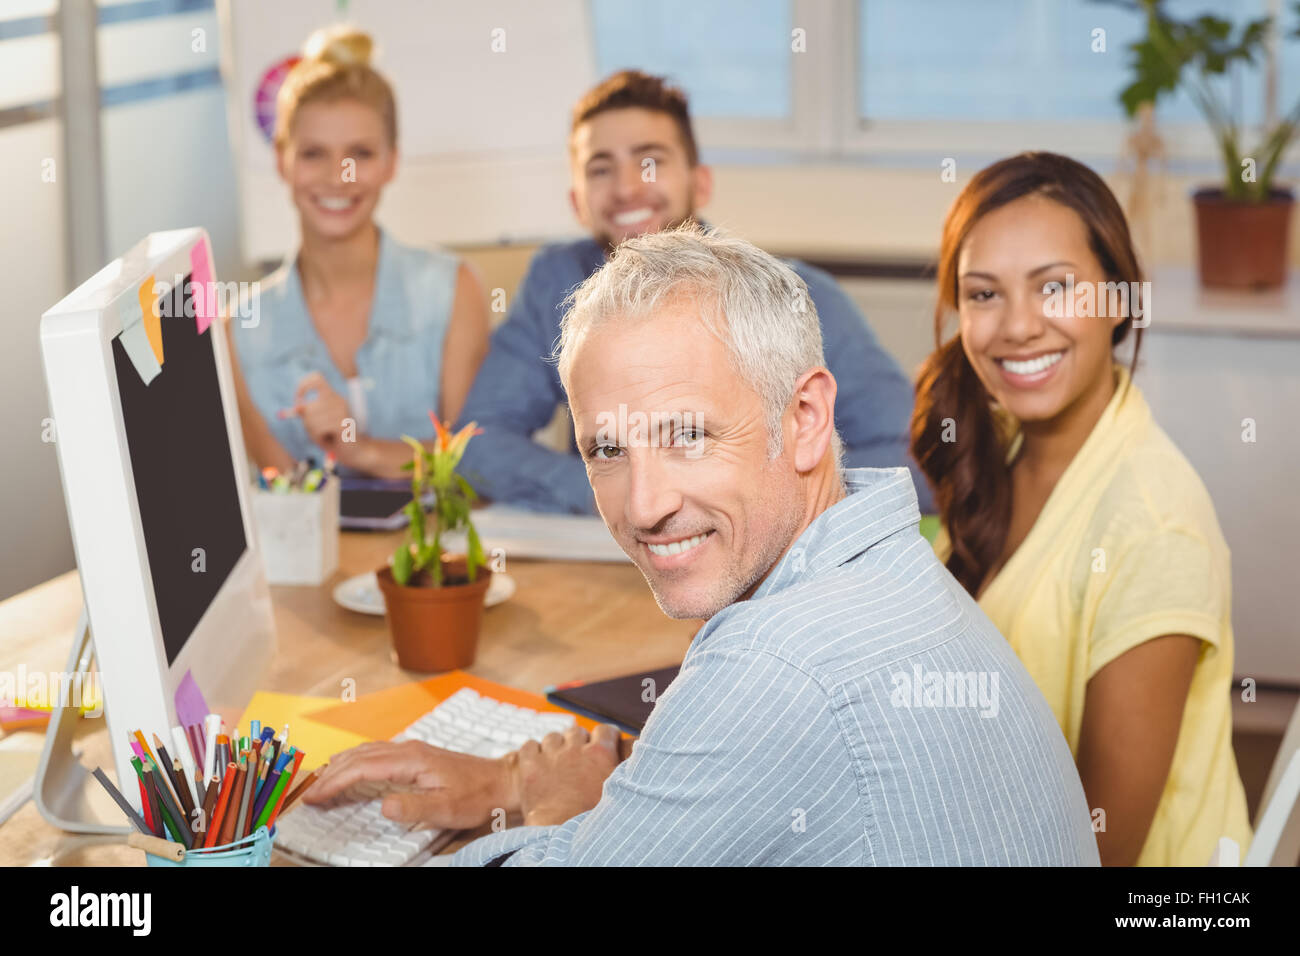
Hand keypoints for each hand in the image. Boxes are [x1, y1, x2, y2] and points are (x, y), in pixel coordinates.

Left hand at [291, 371, 355, 460]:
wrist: (356, 452)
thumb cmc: (334, 438)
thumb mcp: (316, 425)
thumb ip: (306, 415)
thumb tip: (298, 407)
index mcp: (334, 397)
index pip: (317, 378)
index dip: (304, 386)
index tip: (298, 400)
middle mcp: (339, 401)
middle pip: (309, 406)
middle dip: (307, 422)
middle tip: (316, 431)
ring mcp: (342, 411)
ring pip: (311, 418)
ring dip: (313, 431)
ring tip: (325, 436)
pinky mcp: (343, 423)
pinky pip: (318, 428)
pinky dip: (318, 437)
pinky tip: (329, 440)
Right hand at [301, 740, 514, 829]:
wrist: (502, 779)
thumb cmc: (477, 796)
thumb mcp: (447, 808)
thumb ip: (414, 807)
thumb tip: (383, 805)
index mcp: (412, 760)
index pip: (363, 768)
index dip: (335, 782)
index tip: (315, 796)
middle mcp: (408, 749)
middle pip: (359, 756)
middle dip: (331, 774)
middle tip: (310, 793)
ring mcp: (412, 749)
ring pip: (367, 751)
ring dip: (342, 764)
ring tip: (321, 780)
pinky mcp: (416, 754)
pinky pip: (378, 753)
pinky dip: (357, 760)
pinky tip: (352, 767)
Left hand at [517, 724, 621, 827]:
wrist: (560, 833)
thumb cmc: (593, 820)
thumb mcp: (618, 795)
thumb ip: (624, 776)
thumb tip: (633, 766)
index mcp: (601, 754)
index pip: (605, 730)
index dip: (605, 736)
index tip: (604, 742)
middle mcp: (576, 749)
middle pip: (577, 732)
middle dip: (577, 742)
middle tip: (577, 757)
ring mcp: (551, 755)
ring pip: (553, 737)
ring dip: (555, 747)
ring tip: (556, 762)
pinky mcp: (530, 766)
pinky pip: (529, 746)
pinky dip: (532, 752)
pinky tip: (536, 763)